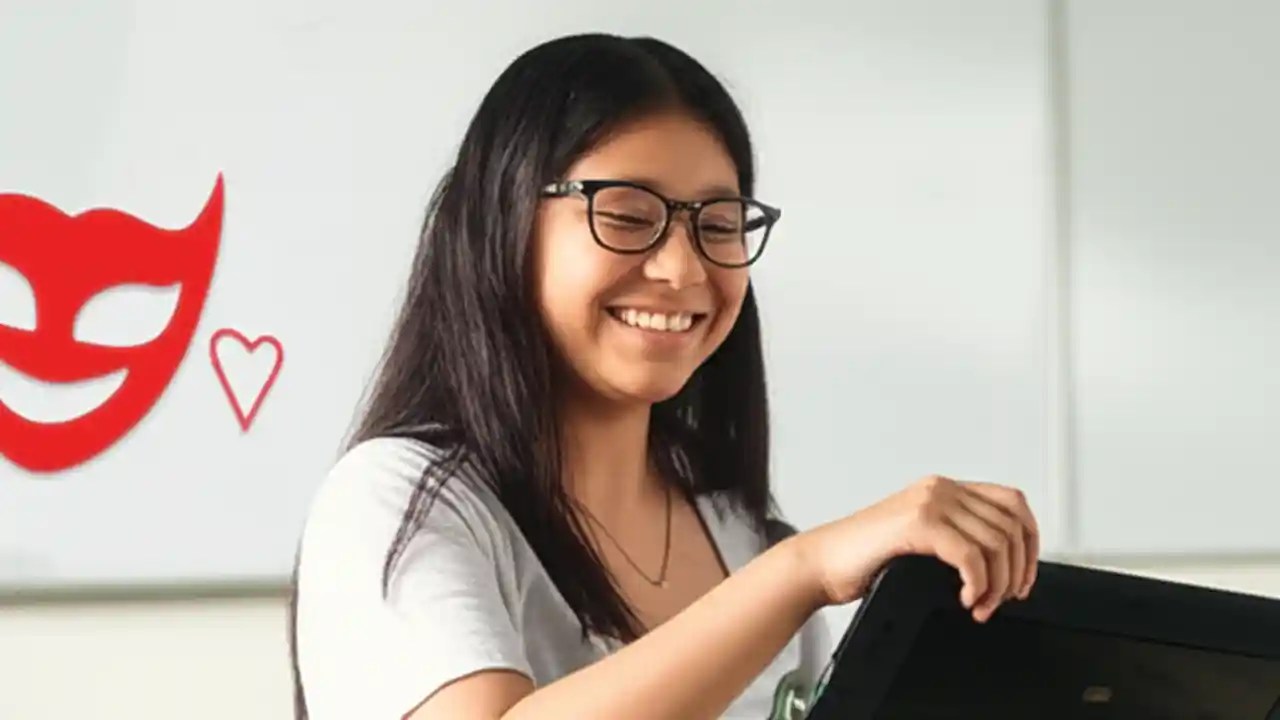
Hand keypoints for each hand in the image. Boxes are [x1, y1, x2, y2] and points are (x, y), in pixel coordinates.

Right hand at [793, 475, 1039, 622]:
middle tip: (1003, 600)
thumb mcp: (921, 542)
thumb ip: (957, 539)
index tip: (1024, 578)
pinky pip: (971, 556)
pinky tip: (965, 598)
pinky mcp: (917, 523)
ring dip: (998, 584)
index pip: (1013, 503)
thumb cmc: (864, 559)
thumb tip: (1006, 569)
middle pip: (1012, 525)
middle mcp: (940, 488)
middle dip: (1017, 571)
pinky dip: (977, 584)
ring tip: (981, 605)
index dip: (1031, 543)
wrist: (821, 563)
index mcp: (945, 489)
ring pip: (996, 542)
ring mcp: (929, 502)